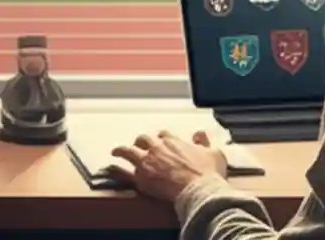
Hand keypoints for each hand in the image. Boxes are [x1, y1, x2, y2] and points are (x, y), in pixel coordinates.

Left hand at [109, 130, 227, 201]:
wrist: (198, 190)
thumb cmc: (207, 173)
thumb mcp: (214, 152)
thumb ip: (205, 141)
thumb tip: (200, 134)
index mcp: (174, 141)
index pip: (163, 134)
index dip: (161, 137)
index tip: (161, 140)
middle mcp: (158, 148)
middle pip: (144, 139)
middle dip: (141, 141)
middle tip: (140, 144)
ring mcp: (147, 162)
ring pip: (129, 151)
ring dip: (122, 150)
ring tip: (116, 151)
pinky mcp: (141, 178)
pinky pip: (123, 172)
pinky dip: (116, 169)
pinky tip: (110, 168)